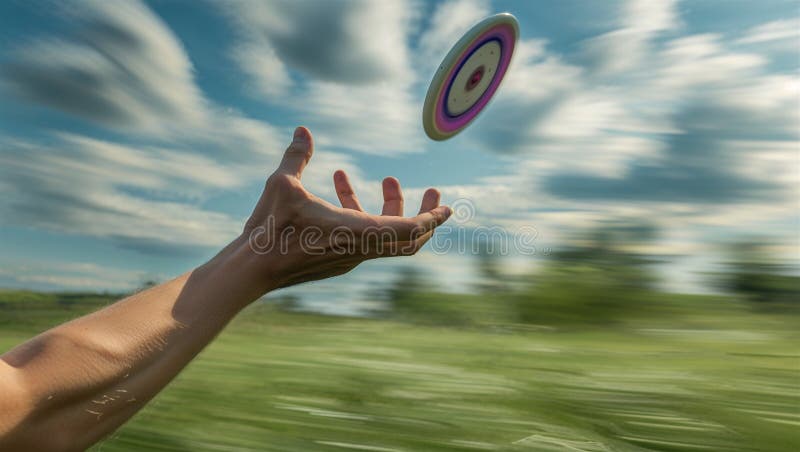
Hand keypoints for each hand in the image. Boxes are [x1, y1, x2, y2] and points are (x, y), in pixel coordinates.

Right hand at [242, 126, 450, 290]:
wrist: (249, 271)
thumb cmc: (269, 230)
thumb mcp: (282, 185)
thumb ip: (297, 156)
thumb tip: (303, 130)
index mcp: (358, 233)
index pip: (411, 230)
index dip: (432, 217)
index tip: (447, 207)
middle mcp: (360, 250)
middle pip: (409, 239)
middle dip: (423, 214)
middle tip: (431, 190)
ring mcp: (348, 258)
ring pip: (384, 235)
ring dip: (386, 206)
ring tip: (371, 176)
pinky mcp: (335, 260)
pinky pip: (363, 237)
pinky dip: (362, 214)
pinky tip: (337, 188)